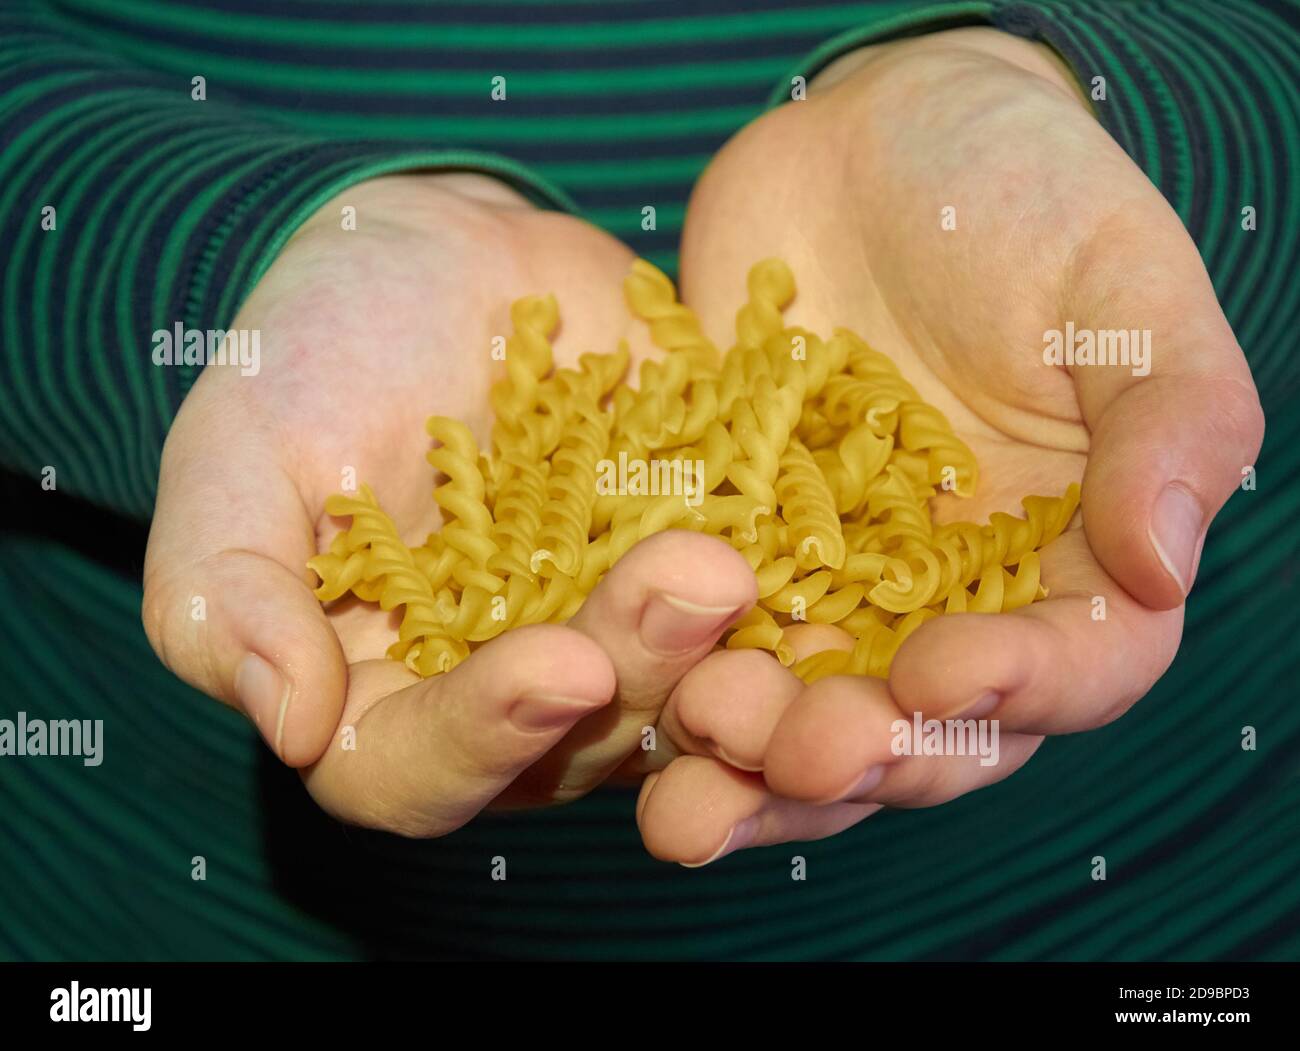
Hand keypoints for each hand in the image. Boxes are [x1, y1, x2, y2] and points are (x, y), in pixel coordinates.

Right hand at [142, 172, 756, 835]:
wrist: (434, 258)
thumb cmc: (312, 356)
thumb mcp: (234, 455)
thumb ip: (226, 596)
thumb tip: (283, 722)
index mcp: (379, 695)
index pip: (418, 769)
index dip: (488, 738)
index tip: (555, 668)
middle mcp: (504, 693)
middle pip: (574, 740)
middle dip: (637, 670)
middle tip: (695, 584)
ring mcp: (609, 636)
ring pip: (673, 685)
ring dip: (717, 642)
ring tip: (744, 558)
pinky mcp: (687, 567)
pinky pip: (746, 607)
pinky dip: (779, 593)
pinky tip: (820, 556)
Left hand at [631, 28, 1264, 862]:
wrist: (868, 139)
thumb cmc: (1020, 194)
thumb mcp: (1118, 285)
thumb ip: (1171, 417)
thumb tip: (1166, 566)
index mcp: (1075, 554)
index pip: (1077, 664)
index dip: (1018, 689)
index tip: (940, 671)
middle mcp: (960, 598)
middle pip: (929, 732)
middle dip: (865, 757)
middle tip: (798, 748)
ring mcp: (841, 586)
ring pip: (809, 717)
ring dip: (753, 766)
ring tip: (687, 786)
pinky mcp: (740, 559)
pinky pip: (706, 647)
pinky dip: (668, 696)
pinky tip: (623, 727)